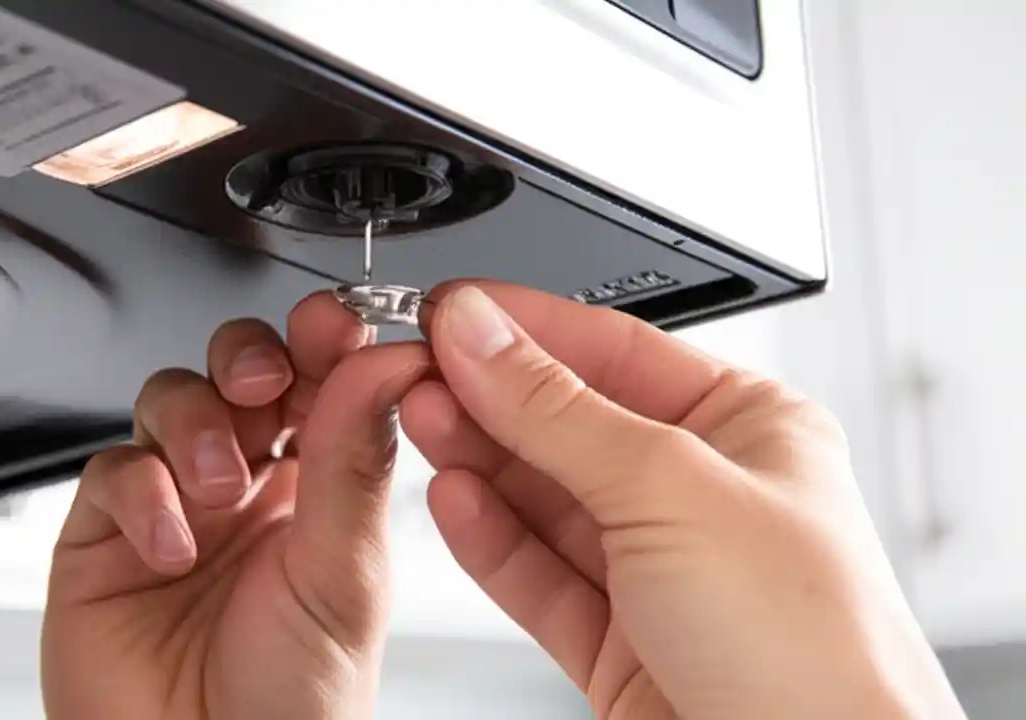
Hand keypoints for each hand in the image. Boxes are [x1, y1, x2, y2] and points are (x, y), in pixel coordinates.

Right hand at [41, 292, 428, 719]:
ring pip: (172, 400)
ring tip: (221, 490)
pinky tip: (170, 548)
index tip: (335, 325)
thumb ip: (354, 463)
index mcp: (323, 486)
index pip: (323, 380)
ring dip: (196, 426)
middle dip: (250, 359)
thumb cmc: (295, 703)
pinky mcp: (106, 535)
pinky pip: (113, 470)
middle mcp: (250, 485)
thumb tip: (383, 361)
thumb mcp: (345, 577)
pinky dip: (142, 493)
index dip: (325, 342)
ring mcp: (177, 503)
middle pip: (239, 370)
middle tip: (264, 380)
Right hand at [401, 282, 964, 719]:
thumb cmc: (813, 651)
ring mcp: (657, 572)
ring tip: (419, 418)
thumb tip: (481, 334)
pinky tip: (451, 497)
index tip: (453, 309)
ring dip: (479, 458)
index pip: (617, 351)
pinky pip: (538, 573)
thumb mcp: (673, 492)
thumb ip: (558, 411)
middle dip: (491, 393)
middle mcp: (702, 497)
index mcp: (749, 432)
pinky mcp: (617, 641)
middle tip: (417, 365)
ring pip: (546, 498)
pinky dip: (490, 536)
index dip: (528, 326)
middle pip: (571, 423)